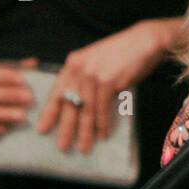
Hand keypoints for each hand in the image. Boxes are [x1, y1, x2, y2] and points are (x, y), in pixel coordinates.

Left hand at [36, 20, 168, 152]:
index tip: (43, 129)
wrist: (145, 41)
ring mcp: (93, 75)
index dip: (50, 112)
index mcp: (73, 63)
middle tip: (62, 146)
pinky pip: (102, 108)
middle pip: (69, 103)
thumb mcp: (97, 62)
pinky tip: (103, 135)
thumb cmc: (124, 53)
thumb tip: (82, 105)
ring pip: (86, 109)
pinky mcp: (108, 81)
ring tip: (84, 147)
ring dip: (86, 131)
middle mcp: (79, 68)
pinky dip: (103, 124)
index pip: (57, 91)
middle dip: (66, 128)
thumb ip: (86, 79)